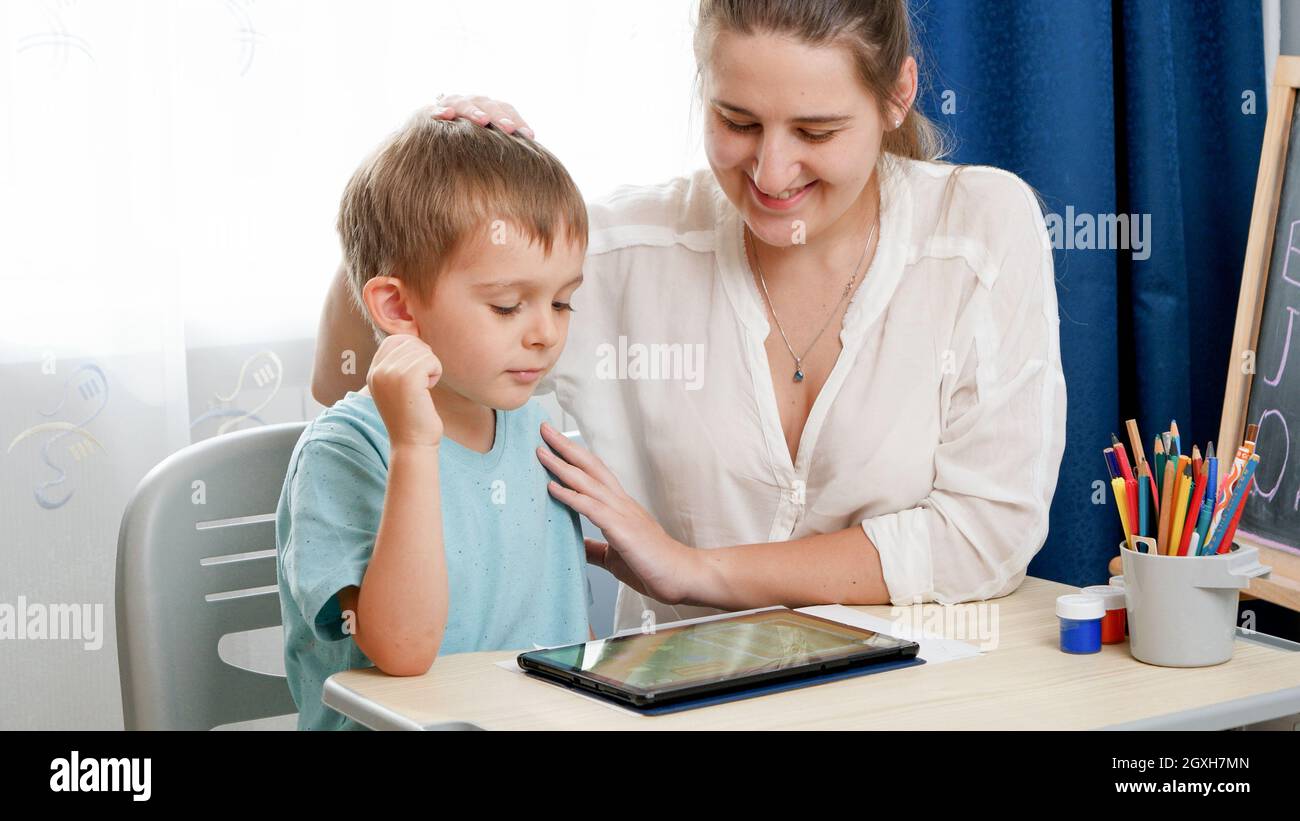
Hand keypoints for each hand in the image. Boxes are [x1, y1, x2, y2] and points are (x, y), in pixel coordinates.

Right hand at [367, 334, 443, 447]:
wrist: (413, 443)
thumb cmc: (413, 416)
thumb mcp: (397, 387)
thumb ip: (398, 365)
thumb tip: (416, 341)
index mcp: (373, 372)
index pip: (393, 340)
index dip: (413, 349)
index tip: (419, 371)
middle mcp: (378, 371)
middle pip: (410, 342)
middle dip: (424, 359)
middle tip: (422, 383)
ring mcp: (390, 373)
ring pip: (422, 350)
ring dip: (431, 368)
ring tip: (423, 389)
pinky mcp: (407, 378)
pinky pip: (431, 360)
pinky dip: (436, 373)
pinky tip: (428, 391)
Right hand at [430, 93, 534, 138]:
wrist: (431, 134)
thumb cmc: (468, 143)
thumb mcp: (487, 143)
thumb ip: (504, 146)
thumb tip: (527, 158)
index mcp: (487, 108)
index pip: (505, 109)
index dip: (518, 120)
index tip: (529, 136)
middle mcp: (471, 102)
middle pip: (487, 104)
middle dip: (500, 116)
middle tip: (510, 129)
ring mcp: (451, 105)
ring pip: (464, 103)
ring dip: (474, 111)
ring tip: (483, 120)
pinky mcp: (430, 112)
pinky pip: (434, 109)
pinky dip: (439, 110)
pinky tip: (446, 115)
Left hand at [536, 422, 696, 604]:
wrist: (684, 576)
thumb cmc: (654, 565)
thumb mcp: (615, 554)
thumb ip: (594, 548)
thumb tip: (575, 545)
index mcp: (621, 506)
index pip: (594, 473)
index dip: (574, 457)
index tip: (553, 443)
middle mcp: (621, 503)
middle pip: (590, 466)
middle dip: (565, 447)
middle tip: (544, 428)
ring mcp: (622, 514)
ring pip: (588, 481)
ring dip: (562, 465)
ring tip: (540, 450)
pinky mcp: (622, 530)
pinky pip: (591, 508)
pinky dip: (571, 496)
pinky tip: (552, 487)